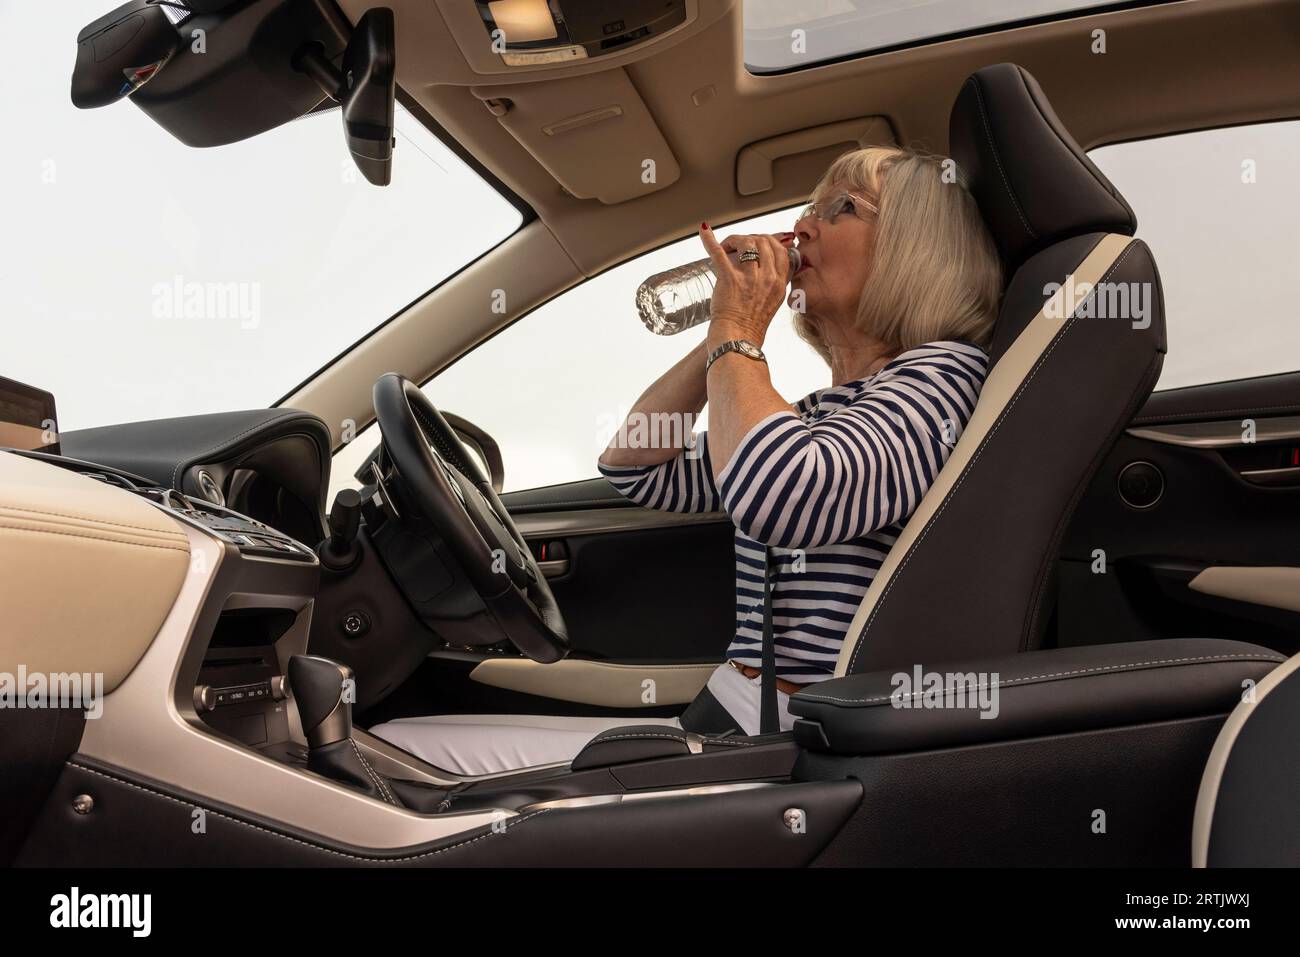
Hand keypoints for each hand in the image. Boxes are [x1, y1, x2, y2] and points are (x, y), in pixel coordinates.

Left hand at [699, 224, 795, 345]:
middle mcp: (767, 277)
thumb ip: (775, 281)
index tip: (758, 243)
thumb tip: (770, 265)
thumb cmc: (751, 324)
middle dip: (750, 238)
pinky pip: (718, 253)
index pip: (779, 249)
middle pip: (763, 241)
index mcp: (779, 282)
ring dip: (734, 240)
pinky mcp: (729, 279)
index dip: (767, 241)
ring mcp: (749, 278)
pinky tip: (704, 232)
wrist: (738, 339)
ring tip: (726, 248)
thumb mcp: (773, 301)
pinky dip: (710, 240)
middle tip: (738, 246)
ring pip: (746, 242)